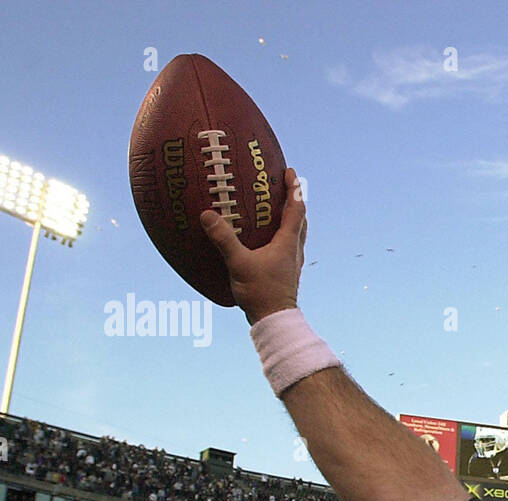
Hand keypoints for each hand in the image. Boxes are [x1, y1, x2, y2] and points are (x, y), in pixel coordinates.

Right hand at [200, 167, 306, 323]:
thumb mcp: (239, 263)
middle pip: (300, 219)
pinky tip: (267, 239)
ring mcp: (293, 262)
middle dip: (293, 200)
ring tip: (276, 208)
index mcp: (288, 243)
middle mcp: (295, 250)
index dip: (294, 189)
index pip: (296, 209)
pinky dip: (282, 235)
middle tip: (284, 186)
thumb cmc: (261, 292)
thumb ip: (224, 239)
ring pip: (296, 234)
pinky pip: (288, 246)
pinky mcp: (287, 273)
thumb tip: (208, 214)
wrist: (275, 321)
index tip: (290, 172)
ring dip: (290, 218)